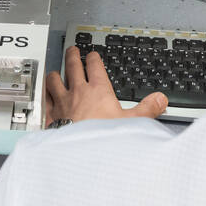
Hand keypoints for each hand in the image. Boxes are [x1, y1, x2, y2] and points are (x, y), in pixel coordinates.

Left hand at [44, 46, 168, 126]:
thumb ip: (147, 110)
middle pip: (73, 67)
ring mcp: (62, 102)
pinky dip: (46, 95)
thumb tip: (160, 100)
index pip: (95, 67)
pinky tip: (45, 96)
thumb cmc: (103, 138)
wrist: (80, 155)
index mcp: (98, 91)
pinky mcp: (52, 115)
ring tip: (56, 71)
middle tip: (73, 51)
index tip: (93, 55)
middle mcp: (78, 92)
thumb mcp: (132, 123)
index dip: (94, 58)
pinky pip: (46, 99)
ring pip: (55, 80)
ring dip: (56, 74)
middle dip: (73, 56)